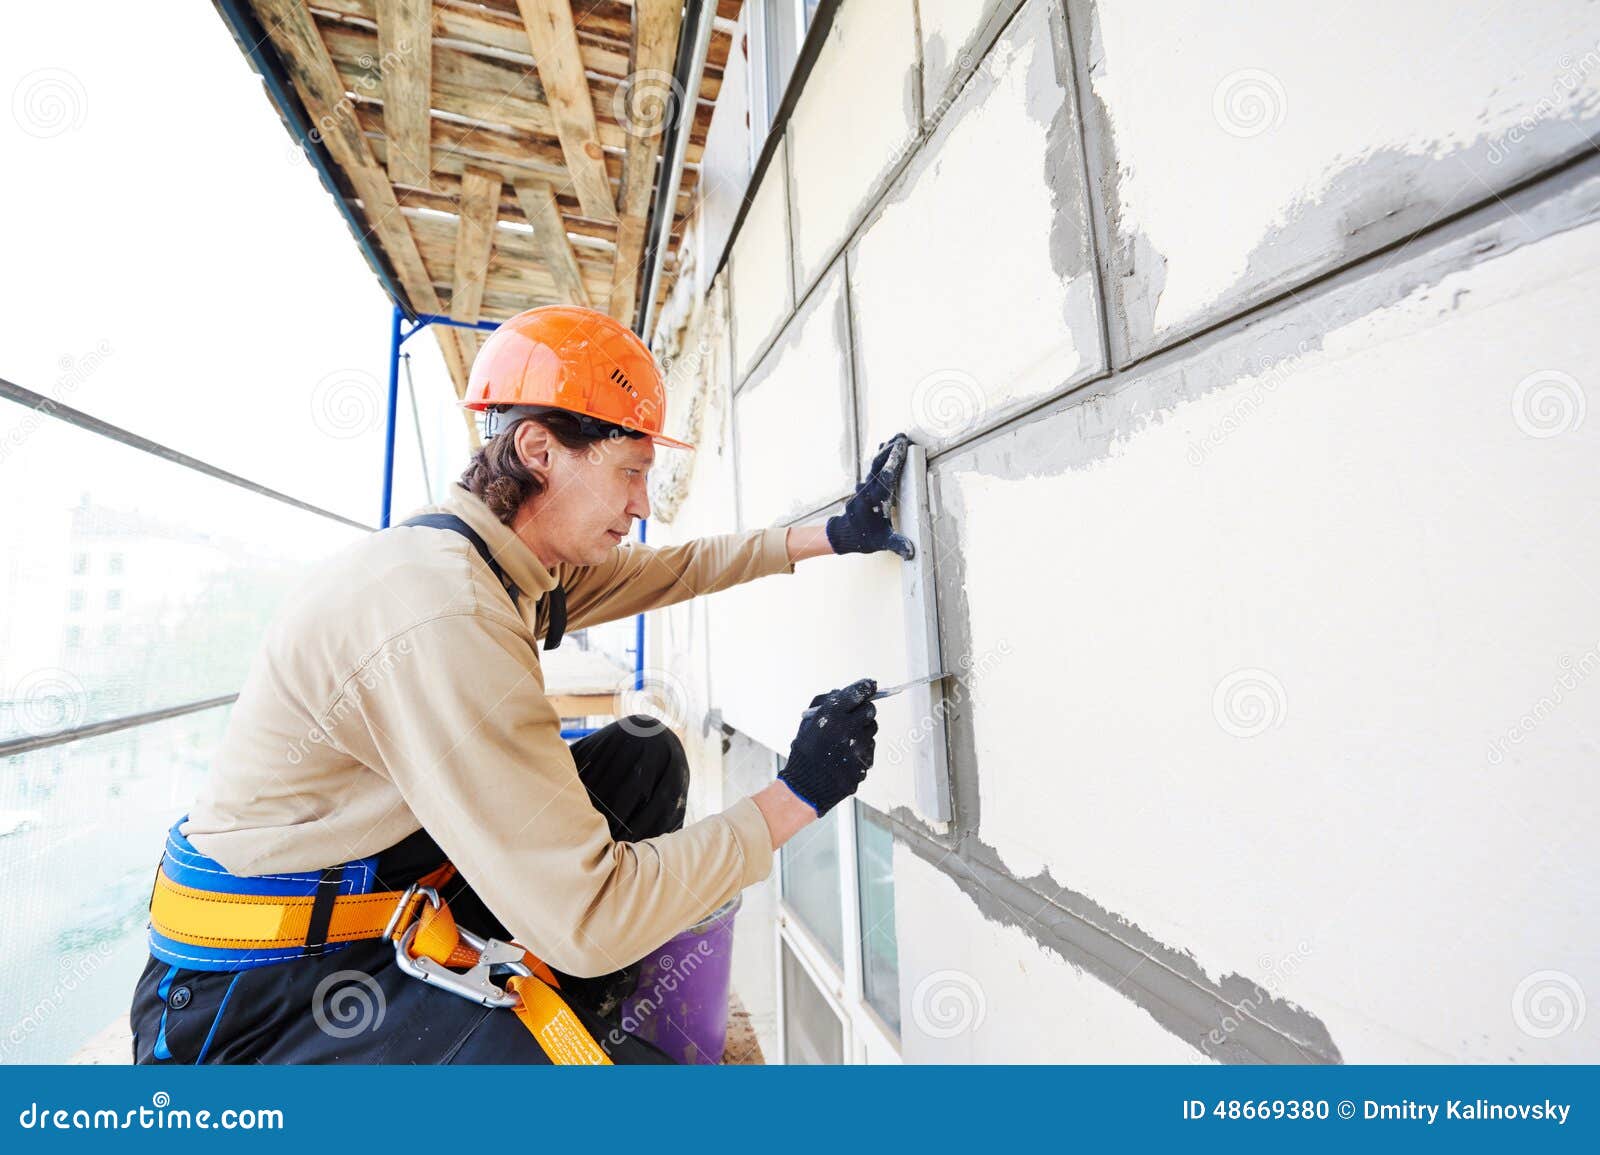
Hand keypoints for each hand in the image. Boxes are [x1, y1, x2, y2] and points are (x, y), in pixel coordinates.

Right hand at [777, 679, 878, 815]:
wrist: (804, 788)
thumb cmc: (804, 752)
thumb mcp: (807, 723)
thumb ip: (824, 703)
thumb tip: (843, 692)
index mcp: (830, 716)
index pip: (858, 693)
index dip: (866, 687)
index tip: (871, 684)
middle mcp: (847, 730)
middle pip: (870, 710)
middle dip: (864, 710)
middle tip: (856, 715)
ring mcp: (858, 750)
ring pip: (872, 730)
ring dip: (862, 731)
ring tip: (845, 741)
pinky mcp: (864, 765)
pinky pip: (870, 751)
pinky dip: (861, 751)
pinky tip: (845, 757)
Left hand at [825, 434, 915, 558]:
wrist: (843, 535)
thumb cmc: (862, 538)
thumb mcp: (881, 542)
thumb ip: (897, 544)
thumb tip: (911, 551)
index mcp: (872, 501)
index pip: (884, 478)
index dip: (893, 462)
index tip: (902, 449)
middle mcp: (867, 491)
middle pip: (878, 465)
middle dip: (891, 450)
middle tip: (903, 437)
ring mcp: (865, 487)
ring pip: (875, 464)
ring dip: (887, 451)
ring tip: (899, 438)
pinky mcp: (866, 486)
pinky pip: (874, 468)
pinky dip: (882, 457)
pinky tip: (888, 447)